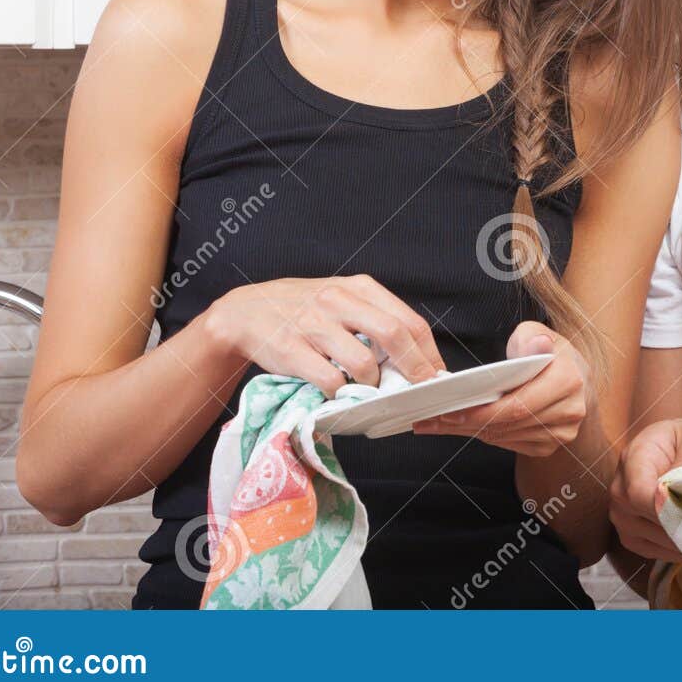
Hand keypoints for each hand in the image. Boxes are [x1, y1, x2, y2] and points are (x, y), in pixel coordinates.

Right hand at [200, 274, 445, 396]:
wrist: (245, 312)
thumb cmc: (303, 309)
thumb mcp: (341, 300)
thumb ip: (374, 319)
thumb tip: (414, 357)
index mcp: (358, 287)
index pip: (409, 320)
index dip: (428, 352)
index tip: (436, 375)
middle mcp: (338, 300)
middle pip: (394, 335)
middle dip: (414, 370)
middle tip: (419, 392)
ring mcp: (314, 324)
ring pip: (363, 363)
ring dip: (372, 385)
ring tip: (367, 391)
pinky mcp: (292, 350)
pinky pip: (330, 381)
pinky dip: (340, 394)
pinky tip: (338, 393)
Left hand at [410, 321, 589, 456]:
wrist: (575, 379)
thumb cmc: (549, 354)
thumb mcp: (537, 334)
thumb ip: (531, 338)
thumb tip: (537, 347)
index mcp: (568, 380)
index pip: (519, 405)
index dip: (482, 411)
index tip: (450, 410)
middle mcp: (569, 411)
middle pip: (507, 424)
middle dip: (466, 422)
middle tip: (431, 419)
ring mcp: (562, 433)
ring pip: (505, 437)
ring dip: (470, 431)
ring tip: (439, 422)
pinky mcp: (550, 446)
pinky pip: (509, 444)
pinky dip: (484, 435)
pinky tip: (465, 426)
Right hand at [608, 418, 681, 561]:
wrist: (668, 449)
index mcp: (632, 460)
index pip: (640, 494)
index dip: (669, 508)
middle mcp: (619, 491)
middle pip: (650, 521)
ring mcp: (621, 517)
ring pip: (656, 540)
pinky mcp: (631, 537)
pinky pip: (657, 552)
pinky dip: (681, 549)